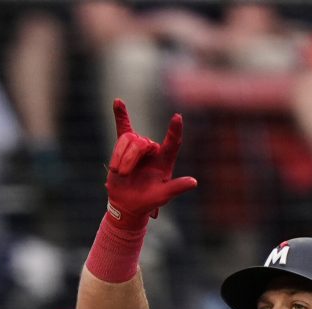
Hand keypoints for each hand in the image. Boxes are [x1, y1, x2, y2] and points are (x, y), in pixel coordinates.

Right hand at [105, 101, 197, 222]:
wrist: (127, 203)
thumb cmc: (148, 200)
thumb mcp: (163, 196)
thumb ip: (176, 188)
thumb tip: (194, 182)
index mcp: (166, 160)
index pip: (173, 142)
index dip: (175, 131)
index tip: (177, 117)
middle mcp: (154, 150)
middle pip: (141, 143)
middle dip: (130, 159)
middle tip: (124, 174)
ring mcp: (139, 146)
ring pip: (128, 140)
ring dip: (120, 157)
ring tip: (119, 172)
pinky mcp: (124, 146)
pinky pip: (123, 127)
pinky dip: (120, 115)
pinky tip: (117, 102)